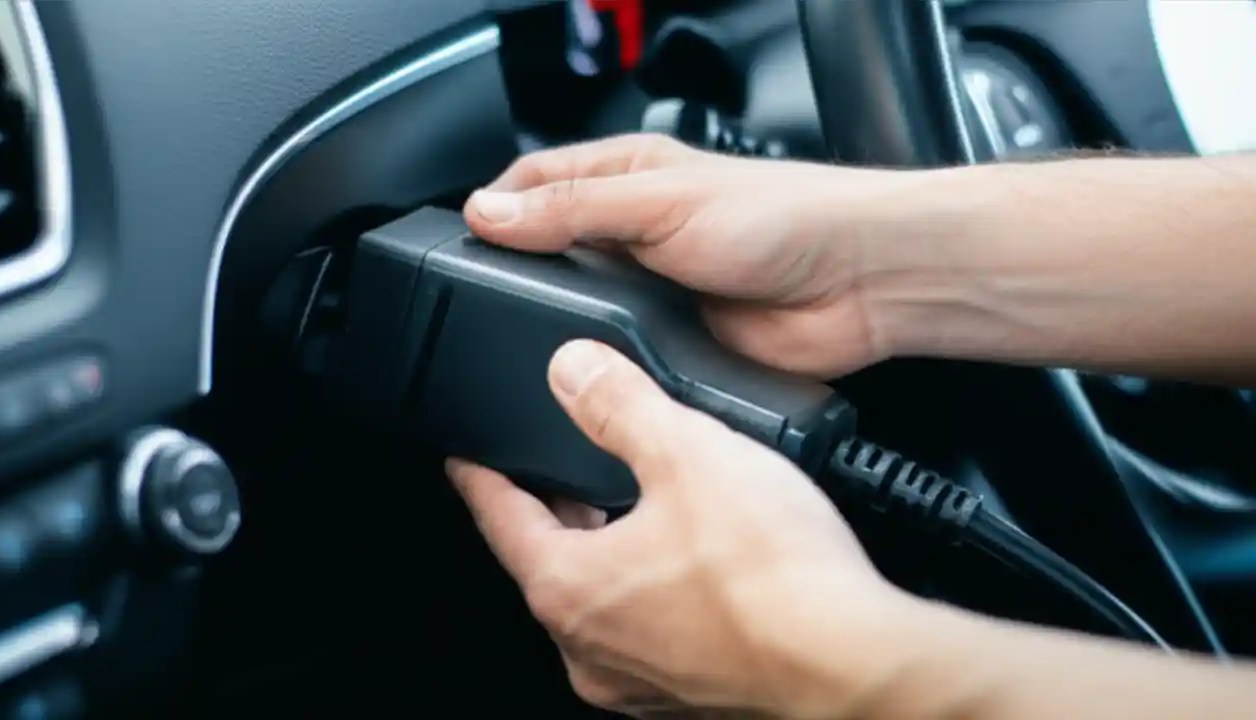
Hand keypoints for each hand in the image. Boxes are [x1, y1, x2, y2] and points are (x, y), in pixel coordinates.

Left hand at [447, 339, 909, 717]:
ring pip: (603, 603)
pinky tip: (699, 568)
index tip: (467, 460)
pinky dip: (658, 596)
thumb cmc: (773, 578)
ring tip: (642, 510)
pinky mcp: (692, 699)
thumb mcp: (687, 453)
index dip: (481, 477)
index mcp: (569, 588)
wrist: (853, 665)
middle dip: (557, 512)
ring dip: (612, 556)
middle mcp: (591, 649)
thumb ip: (620, 404)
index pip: (497, 518)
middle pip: (550, 562)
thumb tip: (574, 372)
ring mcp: (641, 682)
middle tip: (565, 471)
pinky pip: (653, 634)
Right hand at [463, 134, 929, 378]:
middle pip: (548, 249)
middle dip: (515, 270)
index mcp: (627, 178)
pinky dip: (600, 362)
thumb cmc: (787, 216)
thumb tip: (489, 213)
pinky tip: (587, 371)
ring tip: (529, 339)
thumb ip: (573, 210)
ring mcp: (652, 291)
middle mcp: (635, 232)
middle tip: (480, 299)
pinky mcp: (672, 343)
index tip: (454, 240)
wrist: (858, 283)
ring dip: (559, 322)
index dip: (490, 207)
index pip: (534, 182)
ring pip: (580, 308)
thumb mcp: (662, 201)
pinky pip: (619, 354)